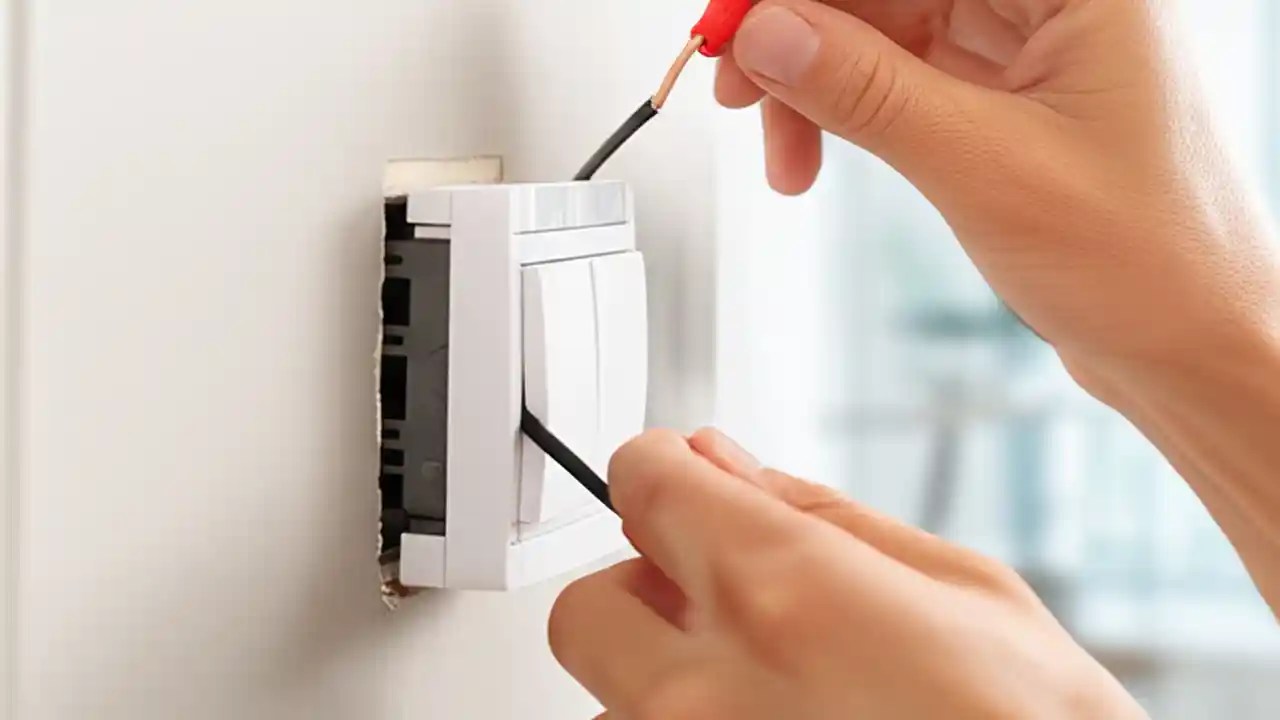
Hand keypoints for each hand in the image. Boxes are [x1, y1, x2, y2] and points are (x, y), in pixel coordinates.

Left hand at [549, 429, 1145, 718]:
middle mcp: (705, 695)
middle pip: (586, 608)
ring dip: (666, 684)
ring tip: (773, 699)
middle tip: (720, 607)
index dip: (660, 472)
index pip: (642, 484)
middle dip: (644, 592)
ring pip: (611, 704)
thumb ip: (826, 517)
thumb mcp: (970, 593)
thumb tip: (727, 465)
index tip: (675, 482)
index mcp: (782, 594)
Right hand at [718, 0, 1279, 377]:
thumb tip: (767, 33)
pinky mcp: (1004, 97)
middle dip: (798, 33)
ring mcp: (1028, 46)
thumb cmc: (1152, 263)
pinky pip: (899, 76)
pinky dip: (847, 112)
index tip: (735, 26)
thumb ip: (867, 92)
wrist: (1194, 348)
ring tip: (784, 155)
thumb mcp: (985, 169)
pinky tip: (816, 153)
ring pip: (881, 28)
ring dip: (814, 84)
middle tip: (736, 90)